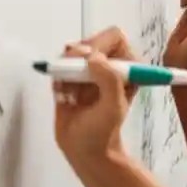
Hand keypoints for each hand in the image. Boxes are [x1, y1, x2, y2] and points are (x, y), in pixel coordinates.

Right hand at [54, 27, 137, 163]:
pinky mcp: (70, 77)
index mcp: (128, 66)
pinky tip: (63, 96)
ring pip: (71, 52)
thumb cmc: (103, 131)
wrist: (84, 150)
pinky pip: (58, 66)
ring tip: (71, 93)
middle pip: (90, 41)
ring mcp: (89, 70)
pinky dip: (57, 78)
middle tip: (73, 78)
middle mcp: (110, 64)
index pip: (114, 37)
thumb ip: (108, 79)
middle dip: (77, 58)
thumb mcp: (113, 107)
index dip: (98, 44)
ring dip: (66, 71)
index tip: (88, 62)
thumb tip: (92, 57)